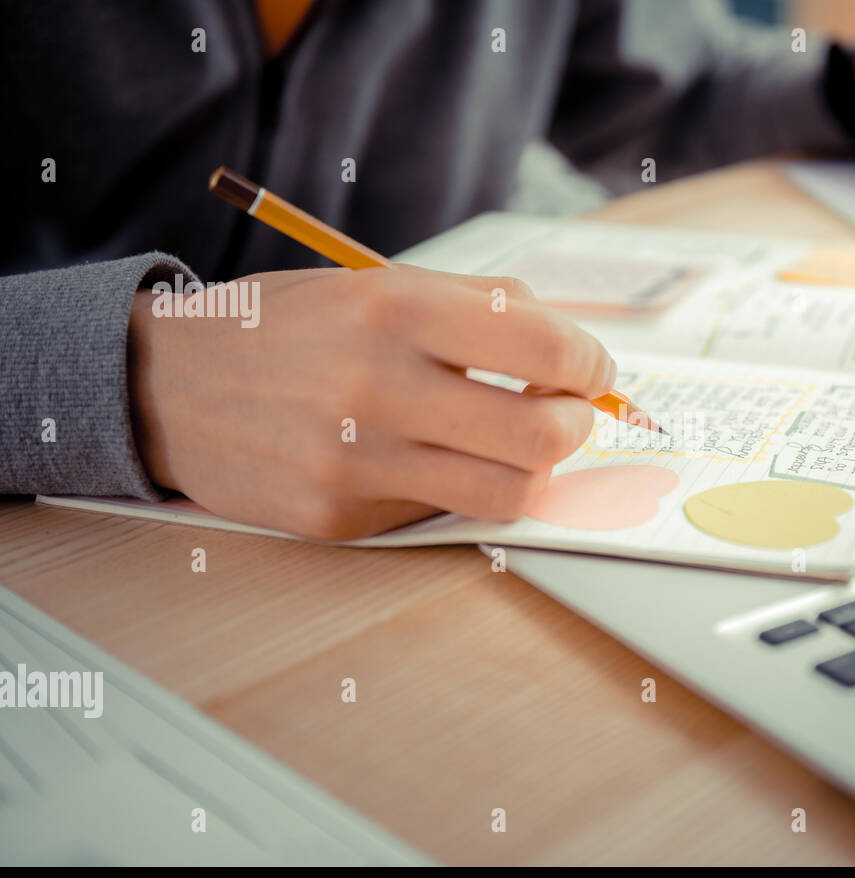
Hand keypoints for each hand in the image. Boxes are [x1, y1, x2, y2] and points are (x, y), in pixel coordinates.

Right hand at [127, 266, 615, 539]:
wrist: (164, 386)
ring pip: (507, 492)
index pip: (544, 350)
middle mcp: (377, 387)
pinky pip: (440, 511)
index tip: (590, 368)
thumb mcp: (372, 284)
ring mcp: (355, 462)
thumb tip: (564, 339)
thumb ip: (474, 305)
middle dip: (578, 425)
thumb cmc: (285, 328)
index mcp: (392, 309)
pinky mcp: (339, 517)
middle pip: (541, 435)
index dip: (590, 365)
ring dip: (536, 469)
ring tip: (520, 441)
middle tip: (568, 412)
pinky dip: (461, 486)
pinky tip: (440, 459)